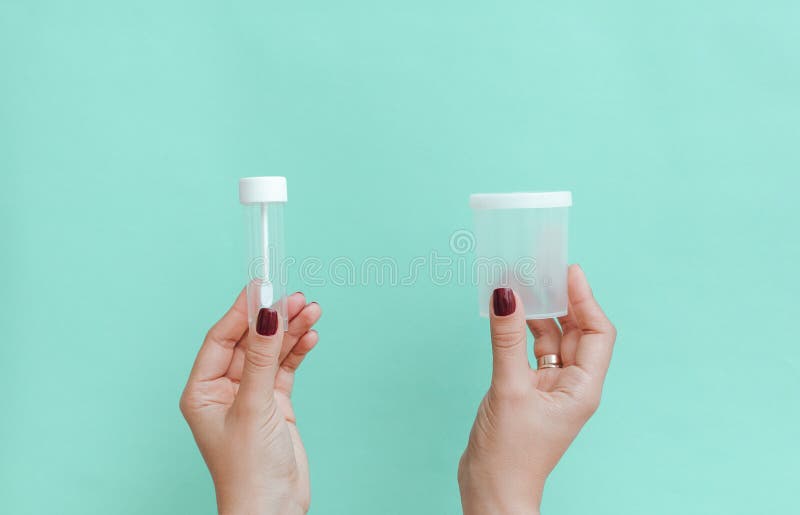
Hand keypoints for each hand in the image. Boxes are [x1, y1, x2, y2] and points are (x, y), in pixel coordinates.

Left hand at [180, 290, 321, 514]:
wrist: (274, 510)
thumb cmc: (249, 469)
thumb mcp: (255, 406)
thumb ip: (263, 358)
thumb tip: (266, 314)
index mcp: (202, 390)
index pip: (221, 338)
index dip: (242, 311)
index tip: (262, 286)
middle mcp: (225, 389)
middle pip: (250, 342)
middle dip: (273, 319)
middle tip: (296, 298)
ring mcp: (252, 396)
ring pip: (271, 352)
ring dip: (291, 332)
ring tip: (312, 310)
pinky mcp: (275, 404)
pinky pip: (286, 369)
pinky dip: (298, 352)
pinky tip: (312, 336)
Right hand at [458, 265, 615, 514]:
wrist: (492, 493)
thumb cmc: (509, 454)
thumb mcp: (508, 389)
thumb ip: (507, 340)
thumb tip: (506, 295)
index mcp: (583, 388)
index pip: (598, 332)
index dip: (585, 299)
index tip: (568, 270)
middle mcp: (572, 386)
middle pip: (577, 332)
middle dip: (563, 300)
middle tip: (544, 270)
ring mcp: (551, 390)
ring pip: (552, 341)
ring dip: (540, 314)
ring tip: (524, 285)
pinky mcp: (529, 393)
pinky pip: (531, 354)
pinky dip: (522, 333)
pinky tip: (510, 316)